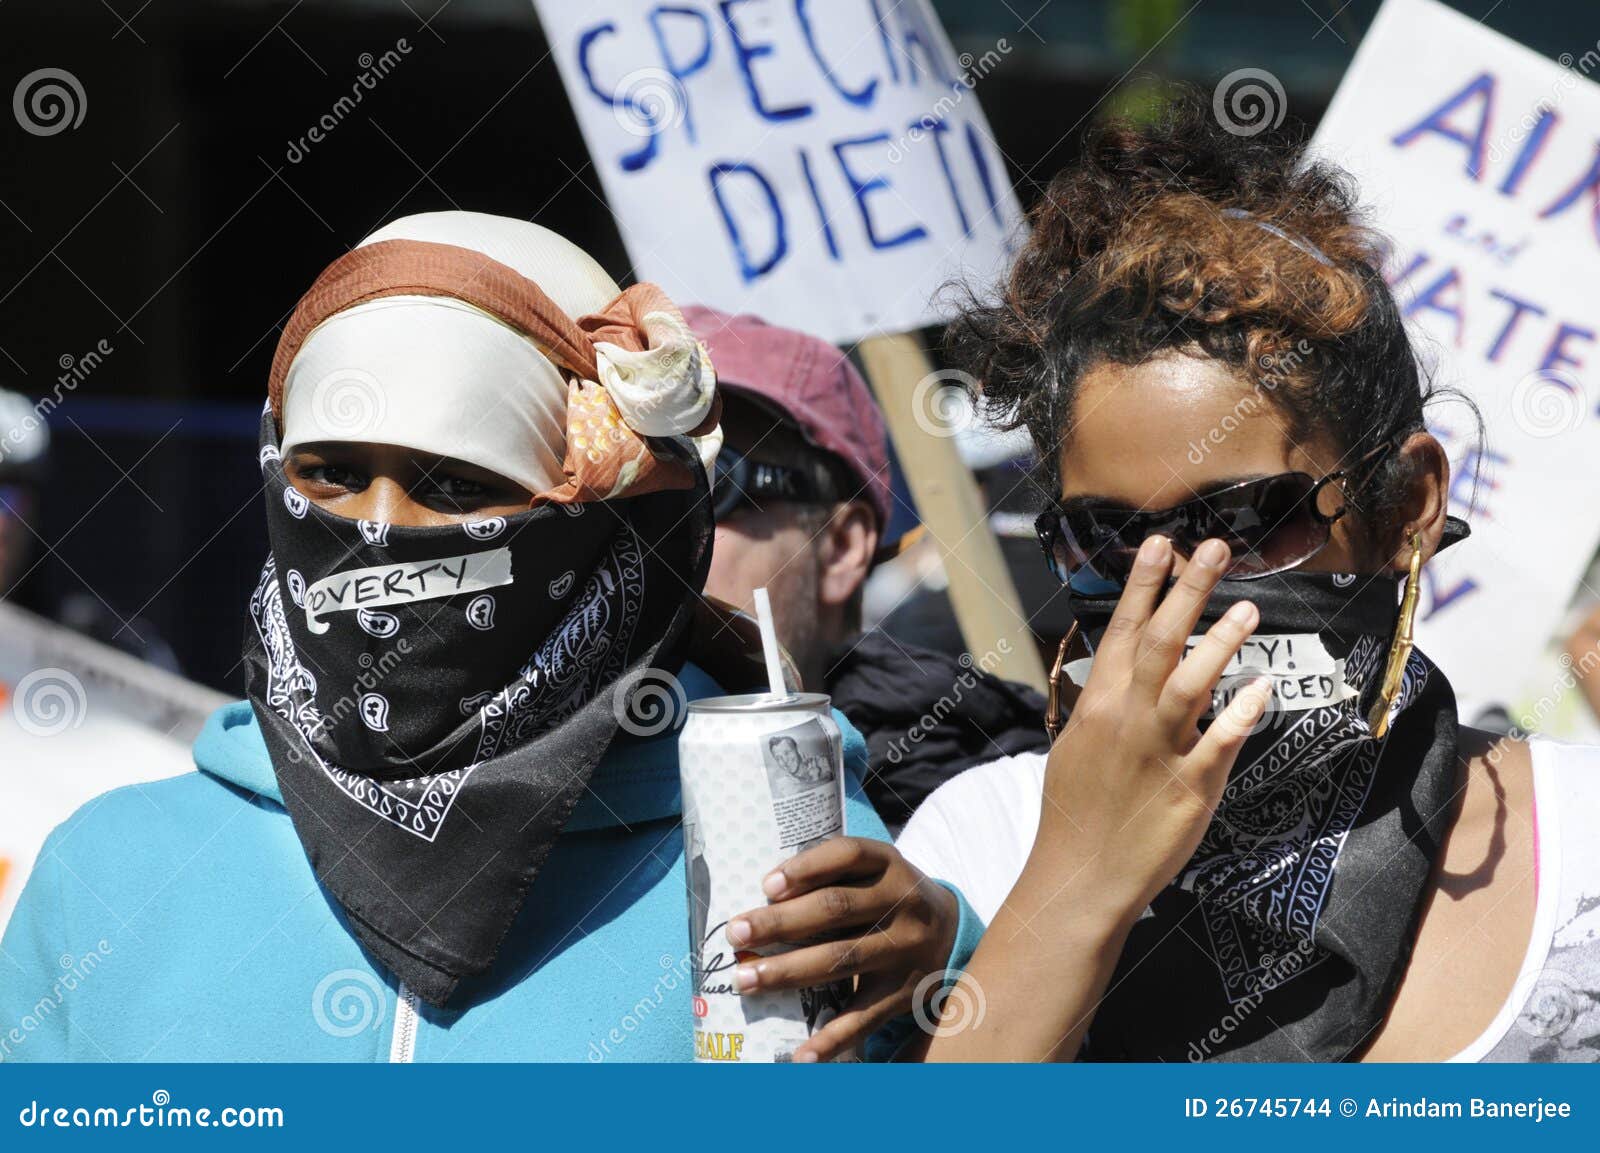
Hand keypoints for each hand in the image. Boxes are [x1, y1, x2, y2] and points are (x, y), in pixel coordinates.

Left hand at [726, 837, 958, 1062]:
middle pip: (835, 909)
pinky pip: (864, 1016)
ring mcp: (905, 949)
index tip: (766, 885)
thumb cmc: (886, 895)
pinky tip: (800, 1055)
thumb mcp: (872, 872)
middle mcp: (902, 902)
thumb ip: (830, 877)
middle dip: (780, 923)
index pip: (847, 855)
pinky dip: (831, 1038)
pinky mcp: (906, 991)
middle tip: (736, 934)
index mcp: (888, 864)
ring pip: (842, 960)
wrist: (951, 930)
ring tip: (746, 980)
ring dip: (788, 972)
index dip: (806, 868)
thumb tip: (761, 903)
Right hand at [1037, 535, 1271, 925]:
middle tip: (1213, 547)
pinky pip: (1222, 742)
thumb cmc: (1076, 811)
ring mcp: (1159, 750)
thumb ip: (1098, 705)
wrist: (1081, 874)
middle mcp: (1127, 718)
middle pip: (1158, 640)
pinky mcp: (1191, 787)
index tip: (1161, 544)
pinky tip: (1261, 687)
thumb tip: (1110, 671)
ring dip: (1220, 641)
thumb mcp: (1074, 745)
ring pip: (1191, 683)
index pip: (1120, 629)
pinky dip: (1241, 712)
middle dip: (1186, 589)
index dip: (1142, 584)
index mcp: (1096, 704)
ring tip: (1247, 607)